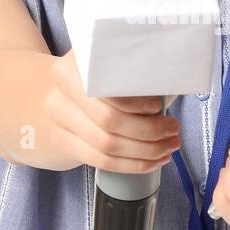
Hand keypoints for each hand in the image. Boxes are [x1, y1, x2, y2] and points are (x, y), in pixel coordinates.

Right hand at [45, 49, 181, 173]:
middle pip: (108, 120)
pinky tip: (151, 161)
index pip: (107, 88)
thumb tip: (172, 88)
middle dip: (148, 131)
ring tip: (167, 147)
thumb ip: (141, 73)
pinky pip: (100, 161)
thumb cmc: (108, 77)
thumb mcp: (123, 67)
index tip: (158, 106)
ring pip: (106, 145)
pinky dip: (131, 165)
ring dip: (144, 151)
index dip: (134, 102)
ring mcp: (57, 118)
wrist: (72, 91)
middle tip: (173, 130)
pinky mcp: (62, 140)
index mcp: (76, 64)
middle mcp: (60, 91)